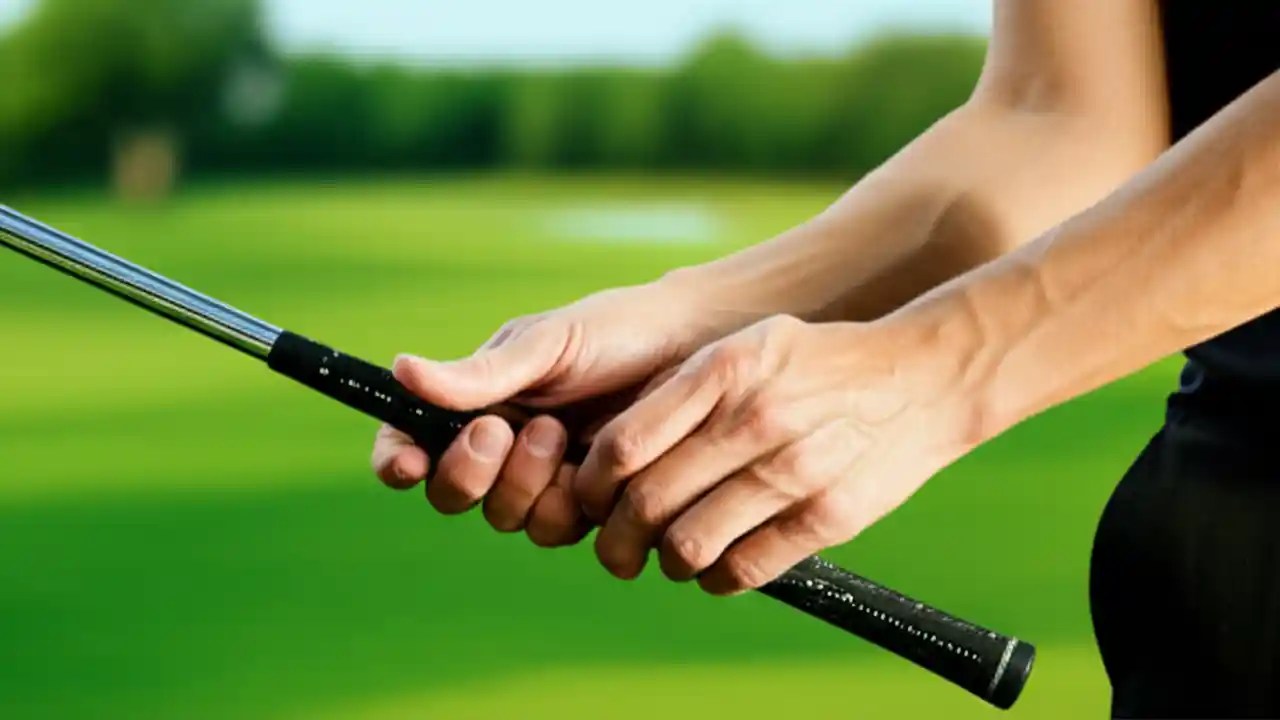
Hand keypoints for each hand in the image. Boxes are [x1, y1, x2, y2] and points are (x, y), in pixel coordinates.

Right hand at [370, 275, 749, 547]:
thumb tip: (400, 369)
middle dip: (471, 472)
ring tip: (561, 434)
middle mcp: (506, 451)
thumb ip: (480, 373)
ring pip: (512, 520)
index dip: (399, 462)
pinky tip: (599, 465)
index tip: (407, 464)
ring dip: (528, 484)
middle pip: (455, 496)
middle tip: (499, 432)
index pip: (414, 444)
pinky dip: (576, 503)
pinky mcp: (596, 507)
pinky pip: (566, 532)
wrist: (694, 349)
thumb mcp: (547, 344)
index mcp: (479, 404)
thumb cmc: (615, 331)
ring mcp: (551, 483)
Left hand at [574, 312, 979, 593]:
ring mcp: (793, 471)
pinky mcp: (828, 516)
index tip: (593, 500)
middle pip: (646, 504)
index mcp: (723, 371)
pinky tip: (720, 564)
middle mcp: (753, 419)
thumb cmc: (816, 367)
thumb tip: (608, 452)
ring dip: (668, 563)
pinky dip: (717, 579)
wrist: (921, 378)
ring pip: (689, 546)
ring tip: (674, 555)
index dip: (591, 487)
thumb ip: (681, 391)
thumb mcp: (747, 347)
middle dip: (618, 539)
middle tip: (621, 546)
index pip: (623, 446)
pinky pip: (745, 570)